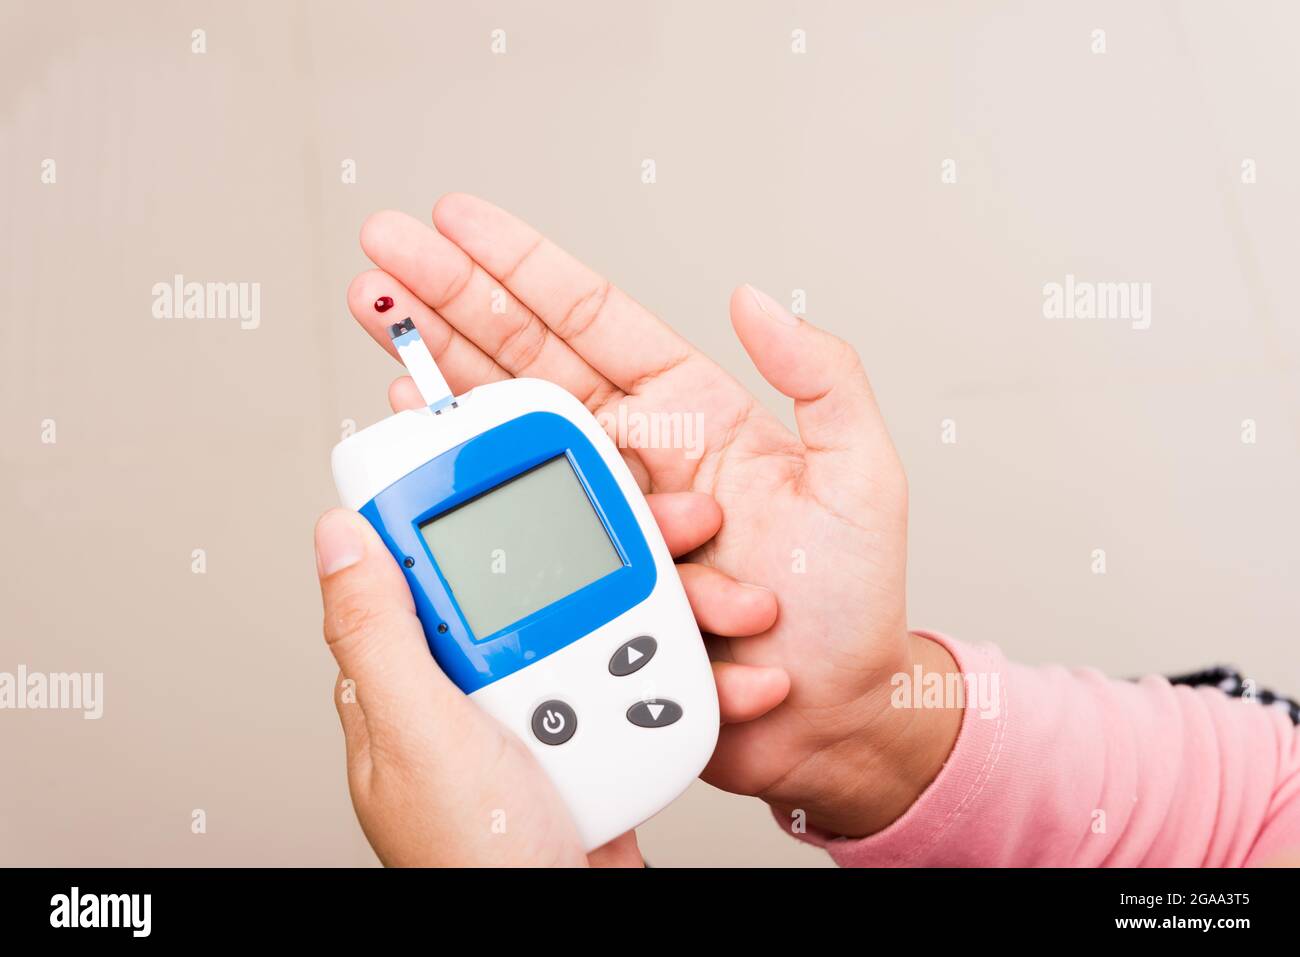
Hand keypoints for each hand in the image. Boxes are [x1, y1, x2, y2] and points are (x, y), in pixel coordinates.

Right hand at [345, 196, 960, 836]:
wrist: (826, 717)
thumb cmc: (852, 602)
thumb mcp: (861, 477)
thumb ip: (823, 380)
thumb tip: (753, 299)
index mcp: (693, 413)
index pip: (593, 319)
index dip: (520, 266)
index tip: (454, 221)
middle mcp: (636, 453)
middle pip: (525, 359)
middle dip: (451, 302)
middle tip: (382, 253)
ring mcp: (600, 513)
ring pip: (503, 426)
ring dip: (438, 375)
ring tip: (382, 329)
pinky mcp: (579, 574)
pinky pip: (510, 516)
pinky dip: (457, 473)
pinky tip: (415, 433)